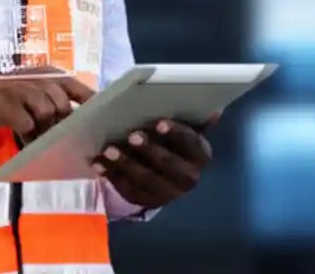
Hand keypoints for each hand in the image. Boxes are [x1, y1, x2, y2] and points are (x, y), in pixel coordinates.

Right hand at [0, 74, 93, 145]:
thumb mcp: (24, 99)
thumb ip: (47, 104)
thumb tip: (78, 119)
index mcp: (39, 75)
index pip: (72, 84)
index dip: (88, 98)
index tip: (103, 114)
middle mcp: (30, 79)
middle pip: (62, 99)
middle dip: (65, 121)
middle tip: (65, 137)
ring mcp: (17, 90)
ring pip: (47, 111)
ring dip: (46, 130)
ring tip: (39, 139)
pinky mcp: (3, 106)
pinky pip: (27, 124)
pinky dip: (28, 136)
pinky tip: (23, 142)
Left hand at [92, 113, 219, 209]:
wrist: (170, 176)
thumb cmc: (176, 143)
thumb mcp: (188, 131)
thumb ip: (197, 121)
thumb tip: (215, 111)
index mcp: (201, 157)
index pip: (192, 144)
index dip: (176, 133)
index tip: (159, 123)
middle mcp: (189, 179)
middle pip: (168, 165)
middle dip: (149, 150)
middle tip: (131, 135)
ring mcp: (168, 194)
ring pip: (146, 180)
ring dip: (126, 165)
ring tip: (108, 150)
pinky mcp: (148, 202)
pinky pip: (129, 191)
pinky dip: (112, 177)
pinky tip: (99, 164)